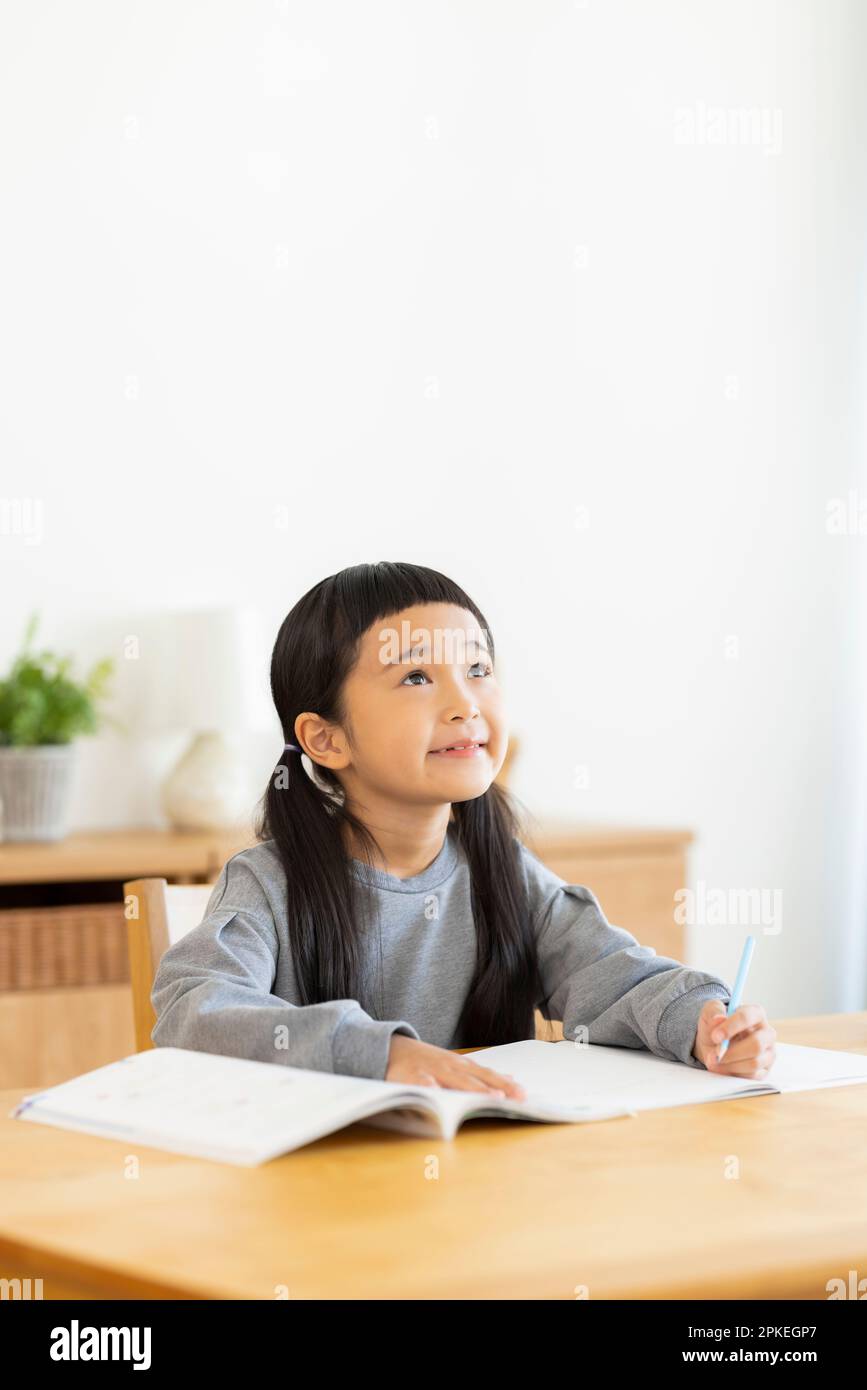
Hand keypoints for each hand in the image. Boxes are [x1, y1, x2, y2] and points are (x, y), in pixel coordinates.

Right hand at [386, 1034, 526, 1099]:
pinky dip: (430, 1089)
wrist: (393, 1047)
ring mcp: (431, 1071)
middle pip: (476, 1079)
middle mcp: (450, 1067)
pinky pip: (421, 1085)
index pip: (488, 1075)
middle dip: (495, 1088)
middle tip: (513, 1098)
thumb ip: (482, 1073)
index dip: (505, 1085)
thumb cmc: (430, 1061)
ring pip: (454, 1081)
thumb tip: (511, 1079)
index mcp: (462, 1066)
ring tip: (490, 1097)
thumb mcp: (457, 1064)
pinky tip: (439, 1095)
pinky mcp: (411, 1078)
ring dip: (473, 1089)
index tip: (524, 1096)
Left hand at [692, 1000, 776, 1077]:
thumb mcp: (710, 1012)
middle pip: (756, 1044)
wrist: (714, 1044)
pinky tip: (722, 1067)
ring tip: (714, 1061)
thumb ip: (714, 1012)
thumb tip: (719, 1018)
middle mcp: (767, 1032)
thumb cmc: (715, 1025)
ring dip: (730, 1064)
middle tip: (713, 1055)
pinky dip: (734, 1073)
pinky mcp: (765, 1069)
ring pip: (754, 1062)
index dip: (730, 1027)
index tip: (715, 1036)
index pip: (747, 1017)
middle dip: (731, 1052)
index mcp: (756, 1013)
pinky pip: (752, 1076)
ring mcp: (769, 1052)